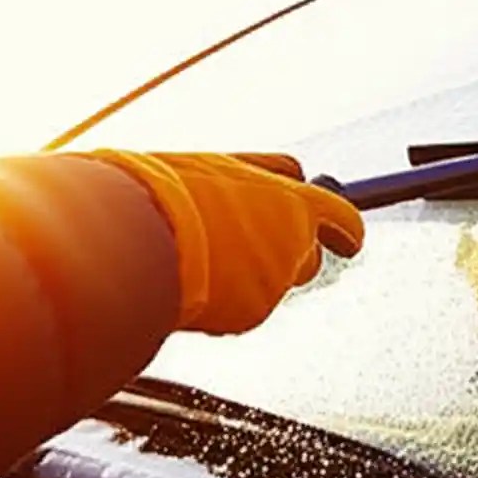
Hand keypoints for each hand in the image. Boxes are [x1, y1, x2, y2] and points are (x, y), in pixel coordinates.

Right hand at [87, 150, 363, 333]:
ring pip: (276, 281)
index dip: (339, 224)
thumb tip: (287, 174)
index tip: (348, 236)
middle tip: (244, 240)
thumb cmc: (161, 193)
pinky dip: (224, 298)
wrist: (128, 238)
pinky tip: (190, 280)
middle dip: (290, 250)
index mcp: (289, 197)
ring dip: (253, 273)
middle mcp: (291, 239)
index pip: (337, 212)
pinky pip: (246, 306)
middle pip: (310, 252)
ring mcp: (274, 277)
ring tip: (200, 255)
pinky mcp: (252, 311)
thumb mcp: (212, 167)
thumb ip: (254, 175)